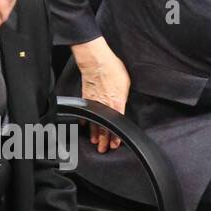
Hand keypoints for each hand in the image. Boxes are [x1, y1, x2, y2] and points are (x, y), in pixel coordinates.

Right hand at [71, 37, 128, 152]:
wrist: (97, 62)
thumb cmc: (112, 69)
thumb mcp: (125, 84)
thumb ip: (123, 97)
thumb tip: (122, 103)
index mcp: (117, 104)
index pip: (117, 126)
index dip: (116, 137)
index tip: (115, 145)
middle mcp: (105, 106)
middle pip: (104, 128)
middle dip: (104, 140)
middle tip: (103, 149)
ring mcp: (94, 103)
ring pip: (94, 123)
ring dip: (95, 133)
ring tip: (94, 141)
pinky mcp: (86, 97)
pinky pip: (86, 113)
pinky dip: (86, 120)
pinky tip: (85, 125)